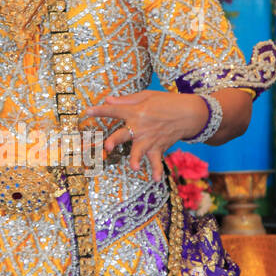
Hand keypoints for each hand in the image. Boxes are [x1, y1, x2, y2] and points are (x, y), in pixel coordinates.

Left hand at [83, 90, 208, 182]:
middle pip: (123, 134)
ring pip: (139, 151)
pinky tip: (155, 179)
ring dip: (135, 159)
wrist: (189, 113)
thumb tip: (108, 100)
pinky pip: (156, 161)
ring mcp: (149, 138)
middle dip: (114, 140)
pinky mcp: (159, 147)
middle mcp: (140, 126)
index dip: (99, 110)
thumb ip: (126, 100)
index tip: (86, 112)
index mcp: (135, 112)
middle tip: (107, 146)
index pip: (114, 110)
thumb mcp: (146, 96)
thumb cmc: (166, 102)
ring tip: (133, 168)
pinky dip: (156, 170)